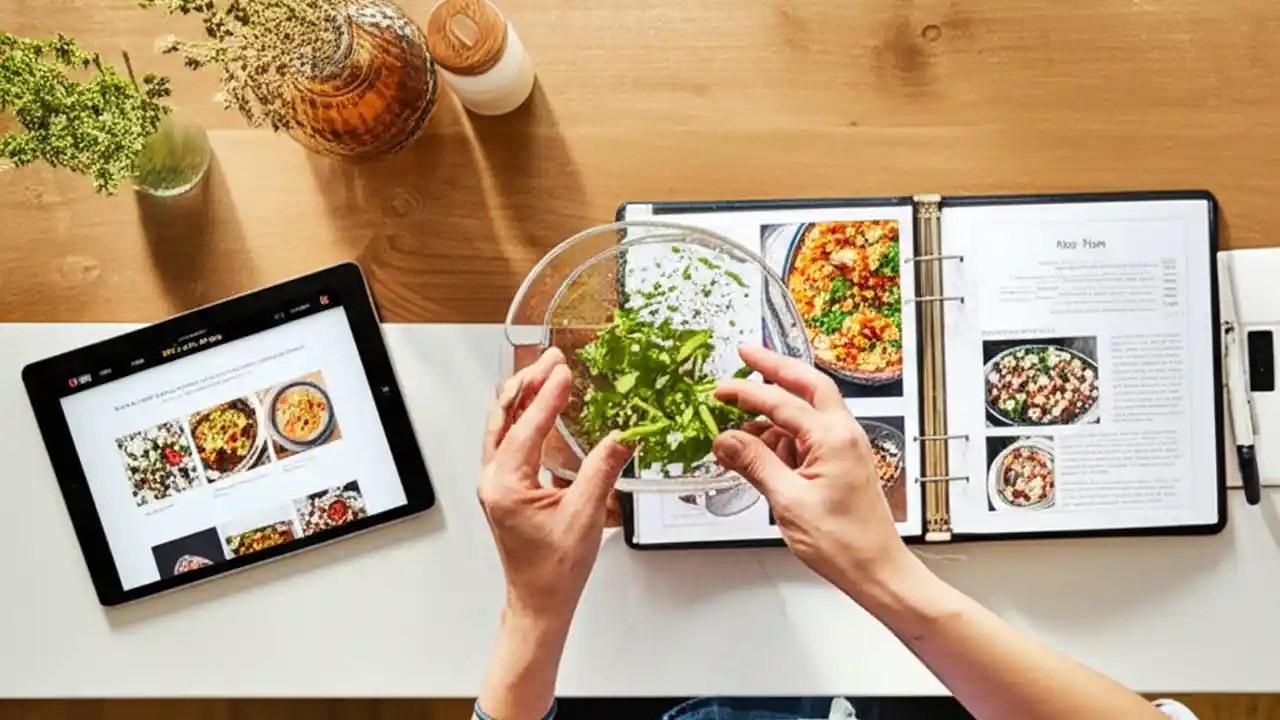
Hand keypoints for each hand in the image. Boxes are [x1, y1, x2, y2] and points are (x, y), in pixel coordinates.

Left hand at [479, 347, 631, 625]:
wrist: (540, 602)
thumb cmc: (553, 571)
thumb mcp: (585, 516)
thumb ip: (602, 471)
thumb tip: (621, 437)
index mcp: (505, 485)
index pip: (526, 427)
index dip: (546, 395)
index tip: (564, 371)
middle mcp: (494, 480)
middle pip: (504, 417)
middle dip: (528, 383)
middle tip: (553, 359)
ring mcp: (497, 483)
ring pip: (504, 427)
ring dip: (525, 397)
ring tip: (547, 373)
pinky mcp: (507, 488)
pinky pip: (511, 442)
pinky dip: (526, 418)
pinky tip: (544, 409)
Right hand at [712, 346, 914, 597]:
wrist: (876, 569)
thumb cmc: (844, 542)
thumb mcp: (788, 501)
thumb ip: (755, 464)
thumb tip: (726, 440)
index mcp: (833, 437)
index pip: (781, 401)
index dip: (746, 393)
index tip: (720, 390)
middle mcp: (843, 434)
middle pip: (807, 383)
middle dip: (774, 367)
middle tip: (746, 354)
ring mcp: (844, 447)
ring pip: (807, 410)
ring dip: (774, 411)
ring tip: (739, 422)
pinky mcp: (840, 462)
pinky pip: (807, 436)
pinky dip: (782, 435)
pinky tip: (759, 449)